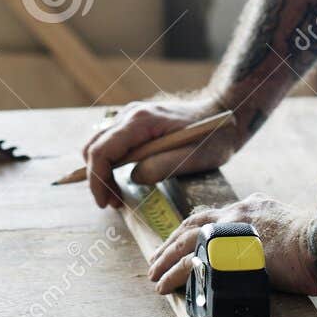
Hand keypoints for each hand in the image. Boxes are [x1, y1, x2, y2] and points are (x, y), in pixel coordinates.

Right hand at [81, 90, 243, 209]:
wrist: (224, 113)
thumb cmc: (213, 137)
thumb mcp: (193, 158)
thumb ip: (161, 167)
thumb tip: (134, 176)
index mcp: (141, 121)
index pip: (102, 151)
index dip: (97, 180)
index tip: (105, 202)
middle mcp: (130, 114)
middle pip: (93, 147)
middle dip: (97, 178)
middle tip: (112, 203)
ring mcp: (131, 115)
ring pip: (98, 144)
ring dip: (101, 171)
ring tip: (117, 195)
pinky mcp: (135, 122)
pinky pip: (111, 142)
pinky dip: (109, 163)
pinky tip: (122, 179)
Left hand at [147, 194, 316, 296]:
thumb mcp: (297, 232)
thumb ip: (282, 240)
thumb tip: (285, 260)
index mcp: (254, 207)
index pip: (216, 216)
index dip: (195, 229)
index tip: (183, 240)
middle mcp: (238, 212)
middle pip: (193, 224)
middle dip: (171, 241)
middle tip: (156, 257)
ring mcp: (231, 228)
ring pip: (186, 240)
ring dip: (165, 258)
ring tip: (154, 275)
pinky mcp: (228, 248)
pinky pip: (191, 261)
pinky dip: (174, 273)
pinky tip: (165, 285)